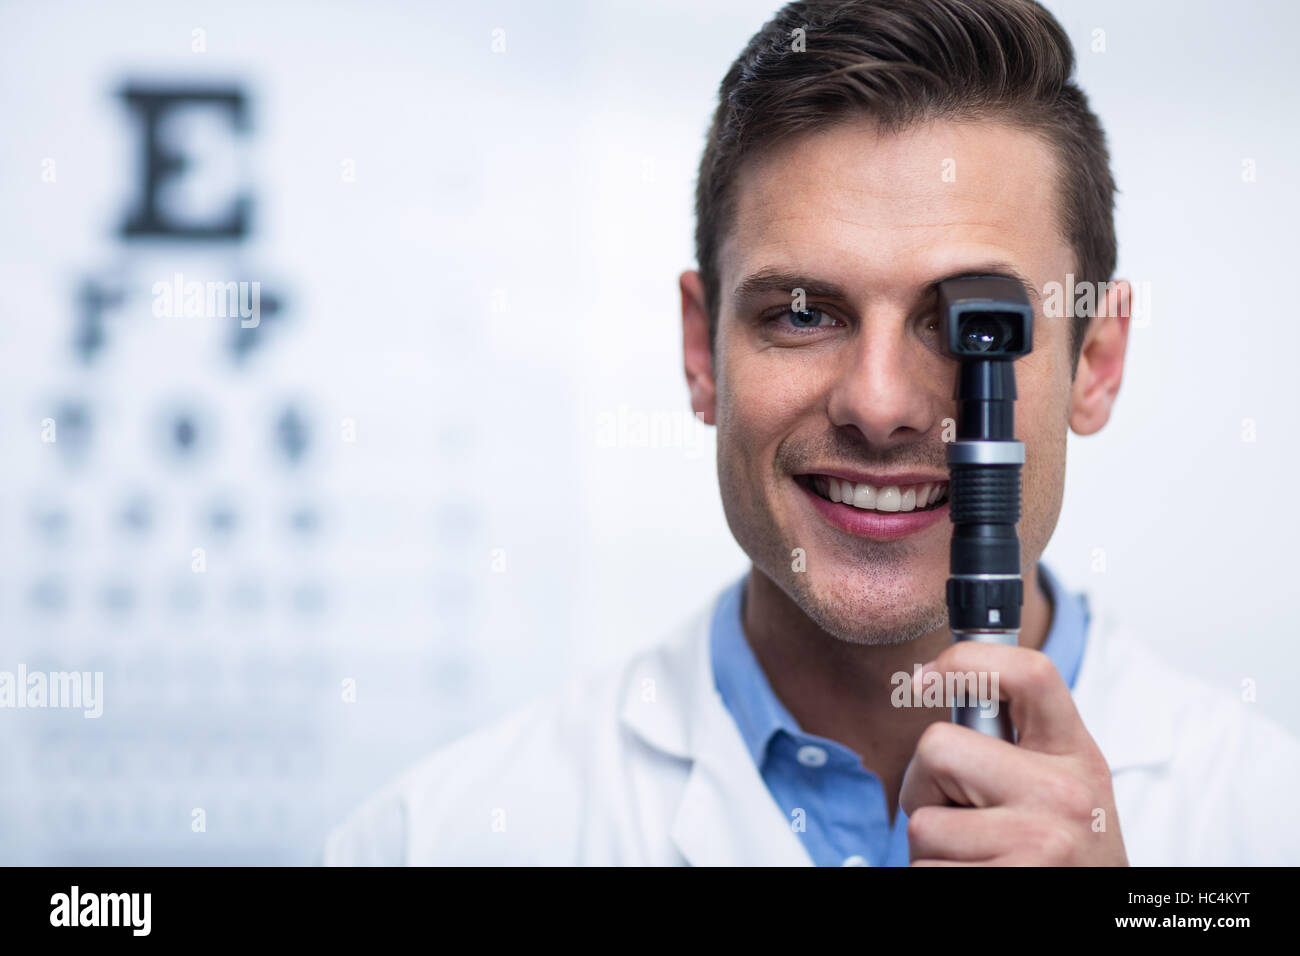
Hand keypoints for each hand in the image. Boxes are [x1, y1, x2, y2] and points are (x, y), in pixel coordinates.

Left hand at [899, 643, 1127, 865]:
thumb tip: (932, 685)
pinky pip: (923, 870)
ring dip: (931, 848)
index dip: (964, 660)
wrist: (1098, 918)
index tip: (922, 680)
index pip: (1030, 674)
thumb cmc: (1062, 854)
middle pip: (937, 749)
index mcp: (1075, 754)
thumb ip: (1013, 745)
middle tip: (960, 817)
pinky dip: (933, 878)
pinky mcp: (1010, 882)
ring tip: (977, 858)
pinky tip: (976, 877)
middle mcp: (1064, 794)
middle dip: (925, 787)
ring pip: (922, 823)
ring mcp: (1039, 843)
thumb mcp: (1062, 787)